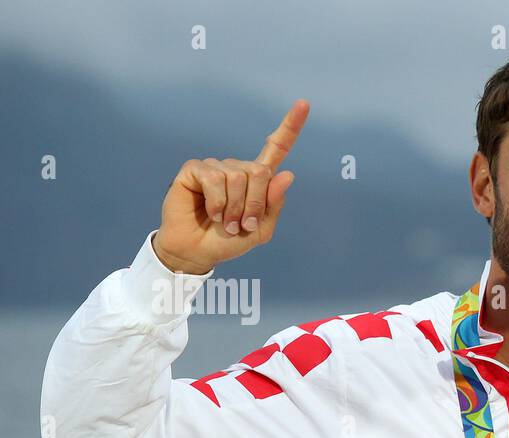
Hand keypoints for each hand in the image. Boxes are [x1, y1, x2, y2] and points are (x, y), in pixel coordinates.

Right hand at [154, 99, 309, 274]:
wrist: (198, 252)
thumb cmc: (228, 240)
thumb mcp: (261, 229)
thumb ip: (274, 204)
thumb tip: (287, 174)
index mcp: (257, 179)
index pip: (276, 147)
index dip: (290, 127)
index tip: (304, 104)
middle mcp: (237, 167)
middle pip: (260, 172)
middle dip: (254, 205)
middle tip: (241, 225)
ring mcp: (215, 166)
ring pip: (237, 177)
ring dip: (235, 209)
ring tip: (225, 222)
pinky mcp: (194, 169)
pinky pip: (214, 179)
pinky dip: (217, 203)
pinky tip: (211, 213)